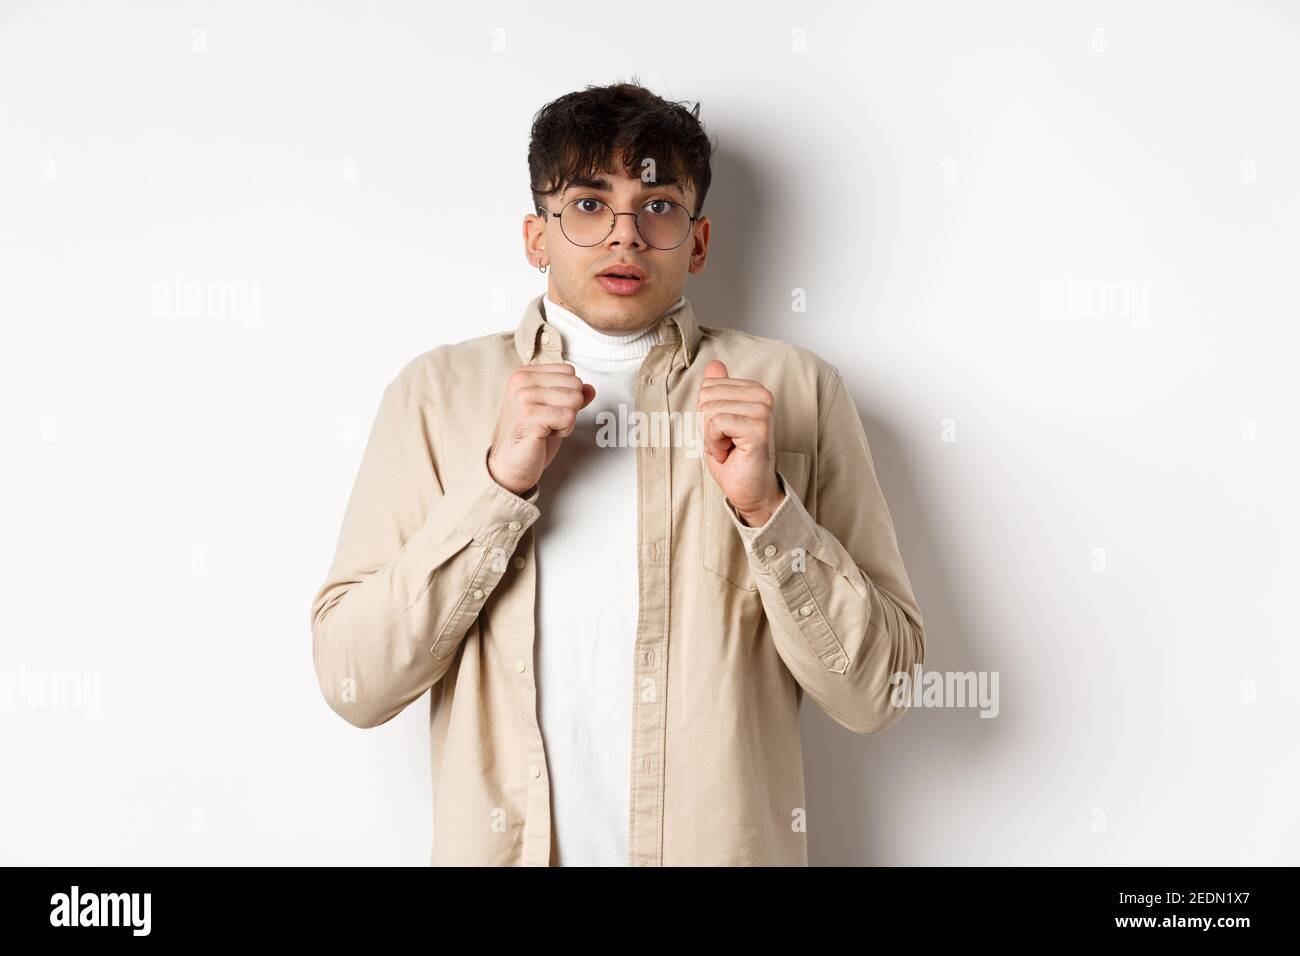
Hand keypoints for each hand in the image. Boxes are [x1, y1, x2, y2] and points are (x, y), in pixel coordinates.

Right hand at [487, 362, 595, 494]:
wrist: (511, 465)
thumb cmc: (528, 439)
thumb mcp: (553, 410)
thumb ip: (570, 395)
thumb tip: (590, 388)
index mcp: (524, 375)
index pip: (568, 371)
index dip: (567, 394)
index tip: (548, 409)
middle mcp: (521, 383)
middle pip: (574, 384)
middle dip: (569, 407)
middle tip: (548, 421)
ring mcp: (524, 398)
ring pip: (574, 399)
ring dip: (566, 420)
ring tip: (546, 428)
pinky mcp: (530, 416)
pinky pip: (569, 417)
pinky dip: (564, 430)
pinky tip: (545, 435)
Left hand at [697, 359, 784, 525]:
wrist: (749, 490)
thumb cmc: (734, 459)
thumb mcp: (717, 420)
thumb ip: (717, 391)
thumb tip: (715, 364)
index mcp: (754, 391)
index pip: (708, 386)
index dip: (706, 414)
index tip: (723, 432)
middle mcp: (762, 396)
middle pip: (707, 395)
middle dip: (706, 425)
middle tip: (724, 442)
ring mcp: (762, 411)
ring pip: (711, 409)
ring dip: (711, 437)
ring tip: (728, 448)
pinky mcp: (759, 427)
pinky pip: (717, 423)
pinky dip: (715, 443)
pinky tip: (730, 452)